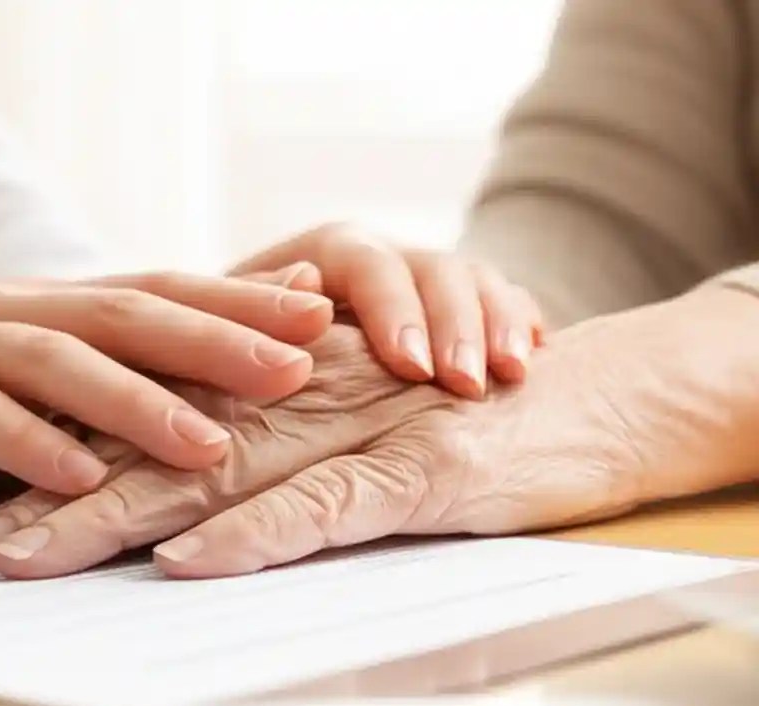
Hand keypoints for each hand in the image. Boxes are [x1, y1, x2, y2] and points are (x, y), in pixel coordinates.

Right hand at [0, 269, 333, 522]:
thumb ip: (70, 397)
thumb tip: (179, 407)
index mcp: (26, 308)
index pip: (148, 295)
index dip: (234, 303)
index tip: (321, 318)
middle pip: (120, 311)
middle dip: (215, 336)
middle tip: (301, 360)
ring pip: (52, 358)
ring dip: (136, 399)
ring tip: (208, 440)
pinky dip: (25, 441)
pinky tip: (78, 474)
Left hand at [0, 287, 758, 577]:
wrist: (588, 399)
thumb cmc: (458, 419)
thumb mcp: (345, 429)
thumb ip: (267, 455)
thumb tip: (182, 509)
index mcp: (269, 390)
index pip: (143, 431)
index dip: (57, 470)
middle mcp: (292, 401)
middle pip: (150, 453)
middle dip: (50, 501)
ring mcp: (350, 430)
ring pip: (209, 475)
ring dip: (112, 517)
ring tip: (28, 555)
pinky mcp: (416, 469)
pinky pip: (323, 506)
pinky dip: (252, 533)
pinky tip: (187, 559)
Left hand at [233, 223, 544, 397]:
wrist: (270, 363)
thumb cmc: (238, 357)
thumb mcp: (232, 331)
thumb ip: (255, 307)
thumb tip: (304, 282)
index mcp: (321, 255)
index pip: (362, 262)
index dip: (392, 310)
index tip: (411, 365)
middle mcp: (379, 260)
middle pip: (429, 270)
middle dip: (453, 323)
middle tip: (466, 382)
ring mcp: (426, 285)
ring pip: (474, 284)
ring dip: (496, 326)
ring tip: (513, 375)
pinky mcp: (464, 315)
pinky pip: (505, 304)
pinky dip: (522, 326)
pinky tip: (540, 359)